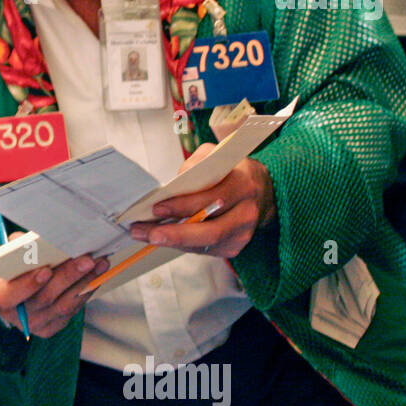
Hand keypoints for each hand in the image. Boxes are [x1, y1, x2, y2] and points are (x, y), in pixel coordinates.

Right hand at [0, 231, 108, 338]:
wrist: (5, 292)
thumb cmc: (6, 269)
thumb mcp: (4, 255)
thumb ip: (16, 248)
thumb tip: (38, 239)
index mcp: (0, 297)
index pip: (13, 294)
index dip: (30, 283)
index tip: (46, 270)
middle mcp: (18, 316)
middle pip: (45, 298)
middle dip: (68, 277)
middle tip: (87, 260)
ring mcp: (36, 324)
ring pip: (64, 306)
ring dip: (85, 283)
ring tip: (100, 264)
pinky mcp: (52, 327)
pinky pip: (72, 310)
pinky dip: (85, 292)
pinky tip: (96, 277)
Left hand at [128, 144, 275, 257]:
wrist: (260, 192)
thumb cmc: (232, 172)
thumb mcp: (216, 155)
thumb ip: (195, 164)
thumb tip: (175, 184)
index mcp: (243, 185)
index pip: (213, 199)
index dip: (184, 205)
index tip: (158, 207)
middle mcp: (246, 213)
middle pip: (211, 231)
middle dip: (176, 234)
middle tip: (149, 233)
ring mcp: (242, 234)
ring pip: (204, 244)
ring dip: (172, 242)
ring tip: (144, 235)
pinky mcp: (233, 247)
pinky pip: (203, 250)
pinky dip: (180, 244)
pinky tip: (161, 237)